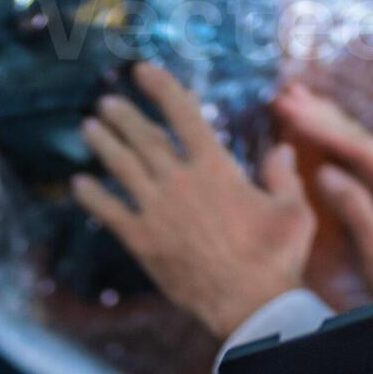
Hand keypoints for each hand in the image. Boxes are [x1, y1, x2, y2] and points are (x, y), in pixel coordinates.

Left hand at [71, 63, 312, 338]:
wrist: (249, 302)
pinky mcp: (142, 240)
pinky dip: (91, 195)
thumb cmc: (276, 256)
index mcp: (216, 167)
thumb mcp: (294, 210)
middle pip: (144, 137)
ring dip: (104, 144)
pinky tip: (78, 183)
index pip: (183, 113)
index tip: (142, 70)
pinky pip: (109, 211)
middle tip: (107, 102)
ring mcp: (157, 210)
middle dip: (123, 115)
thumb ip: (283, 176)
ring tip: (89, 127)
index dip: (160, 87)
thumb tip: (282, 150)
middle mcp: (181, 181)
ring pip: (122, 166)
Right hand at [275, 84, 372, 299]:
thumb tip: (325, 173)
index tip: (292, 112)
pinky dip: (330, 135)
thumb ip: (353, 206)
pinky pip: (354, 152)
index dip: (322, 129)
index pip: (360, 147)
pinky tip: (314, 118)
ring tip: (294, 95)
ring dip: (323, 117)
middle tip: (286, 94)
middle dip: (319, 114)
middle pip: (357, 135)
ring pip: (354, 138)